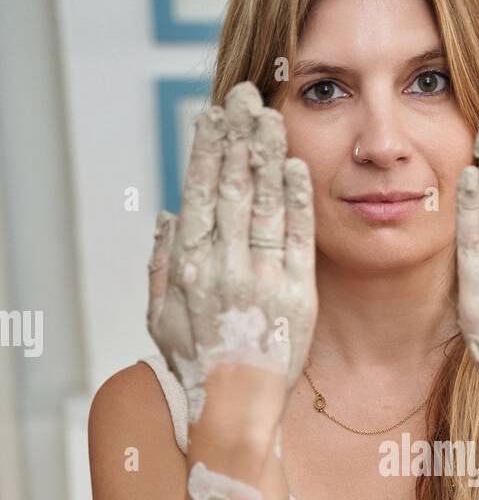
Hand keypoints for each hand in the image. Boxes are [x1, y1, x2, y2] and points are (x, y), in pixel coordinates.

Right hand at [146, 81, 317, 447]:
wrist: (237, 404)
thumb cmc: (197, 362)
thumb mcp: (161, 317)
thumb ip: (160, 264)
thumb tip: (167, 214)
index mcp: (189, 267)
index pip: (200, 194)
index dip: (208, 150)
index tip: (214, 114)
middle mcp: (224, 266)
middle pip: (233, 188)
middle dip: (239, 136)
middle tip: (247, 95)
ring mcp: (263, 278)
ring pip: (266, 204)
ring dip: (268, 155)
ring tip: (272, 117)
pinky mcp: (298, 293)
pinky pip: (298, 237)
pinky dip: (297, 199)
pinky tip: (296, 166)